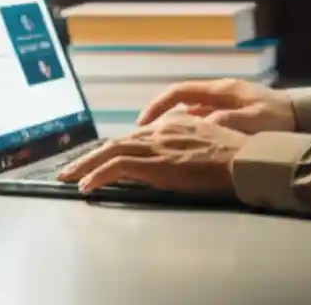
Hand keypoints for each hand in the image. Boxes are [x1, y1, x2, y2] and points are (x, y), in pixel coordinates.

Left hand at [57, 114, 247, 193]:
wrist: (243, 159)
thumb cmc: (235, 155)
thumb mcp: (209, 138)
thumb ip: (189, 140)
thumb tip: (178, 151)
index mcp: (172, 125)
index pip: (134, 136)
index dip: (113, 148)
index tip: (98, 158)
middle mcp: (159, 131)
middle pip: (116, 142)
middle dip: (90, 156)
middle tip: (69, 168)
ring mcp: (155, 146)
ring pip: (110, 152)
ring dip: (85, 165)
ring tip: (68, 177)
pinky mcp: (154, 164)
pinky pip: (116, 167)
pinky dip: (97, 175)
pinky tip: (85, 186)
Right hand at [136, 78, 296, 133]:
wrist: (303, 115)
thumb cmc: (278, 119)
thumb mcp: (252, 121)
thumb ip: (225, 122)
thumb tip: (199, 126)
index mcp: (221, 91)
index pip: (179, 92)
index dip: (158, 106)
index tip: (143, 124)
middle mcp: (219, 92)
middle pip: (180, 100)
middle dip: (159, 116)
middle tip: (143, 137)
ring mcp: (225, 101)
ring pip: (190, 110)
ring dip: (173, 124)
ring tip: (159, 144)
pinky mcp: (232, 112)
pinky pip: (202, 118)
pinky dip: (189, 129)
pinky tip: (185, 146)